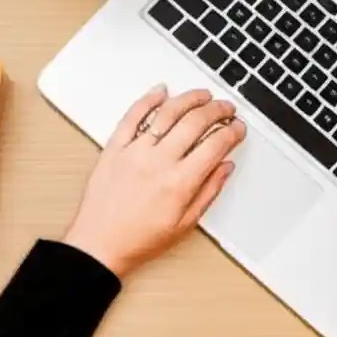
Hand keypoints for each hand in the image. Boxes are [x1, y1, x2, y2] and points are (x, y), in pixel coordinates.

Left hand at [62, 85, 246, 277]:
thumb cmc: (138, 239)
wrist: (99, 244)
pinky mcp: (114, 148)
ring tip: (202, 95)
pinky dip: (148, 100)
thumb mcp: (185, 224)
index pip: (215, 145)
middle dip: (217, 110)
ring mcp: (134, 152)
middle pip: (195, 122)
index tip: (237, 128)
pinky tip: (160, 91)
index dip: (232, 132)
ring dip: (189, 99)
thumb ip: (208, 191)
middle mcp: (158, 162)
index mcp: (179, 183)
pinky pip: (132, 116)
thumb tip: (225, 167)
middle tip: (226, 108)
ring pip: (167, 113)